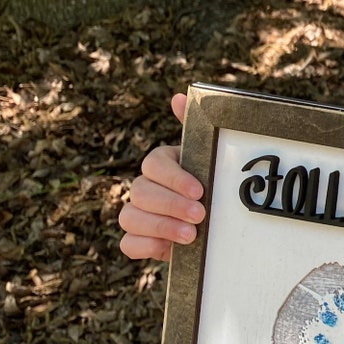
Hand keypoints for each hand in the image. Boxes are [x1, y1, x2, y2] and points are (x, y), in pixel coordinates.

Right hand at [118, 93, 203, 261]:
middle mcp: (144, 186)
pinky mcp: (139, 240)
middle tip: (201, 215)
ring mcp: (138, 214)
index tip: (200, 191)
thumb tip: (180, 95)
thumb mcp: (209, 157)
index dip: (174, 178)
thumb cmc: (212, 182)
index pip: (154, 164)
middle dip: (170, 205)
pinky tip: (169, 248)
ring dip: (160, 226)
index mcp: (161, 163)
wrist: (216, 222)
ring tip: (191, 235)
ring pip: (129, 217)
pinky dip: (145, 246)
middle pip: (140, 192)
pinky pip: (127, 243)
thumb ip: (195, 129)